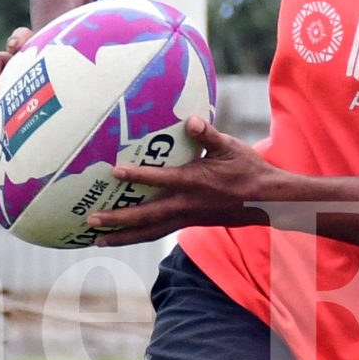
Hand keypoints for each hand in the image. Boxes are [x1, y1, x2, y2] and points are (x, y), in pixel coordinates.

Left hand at [85, 116, 282, 246]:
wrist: (266, 200)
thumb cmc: (247, 169)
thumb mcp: (230, 146)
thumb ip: (207, 134)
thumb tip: (191, 120)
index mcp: (194, 183)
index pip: (161, 179)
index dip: (138, 175)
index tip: (115, 171)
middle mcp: (186, 205)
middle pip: (146, 216)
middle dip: (118, 219)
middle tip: (91, 220)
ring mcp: (187, 217)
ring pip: (150, 231)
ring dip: (124, 236)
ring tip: (98, 239)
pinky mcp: (189, 222)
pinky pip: (159, 232)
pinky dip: (139, 235)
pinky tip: (124, 236)